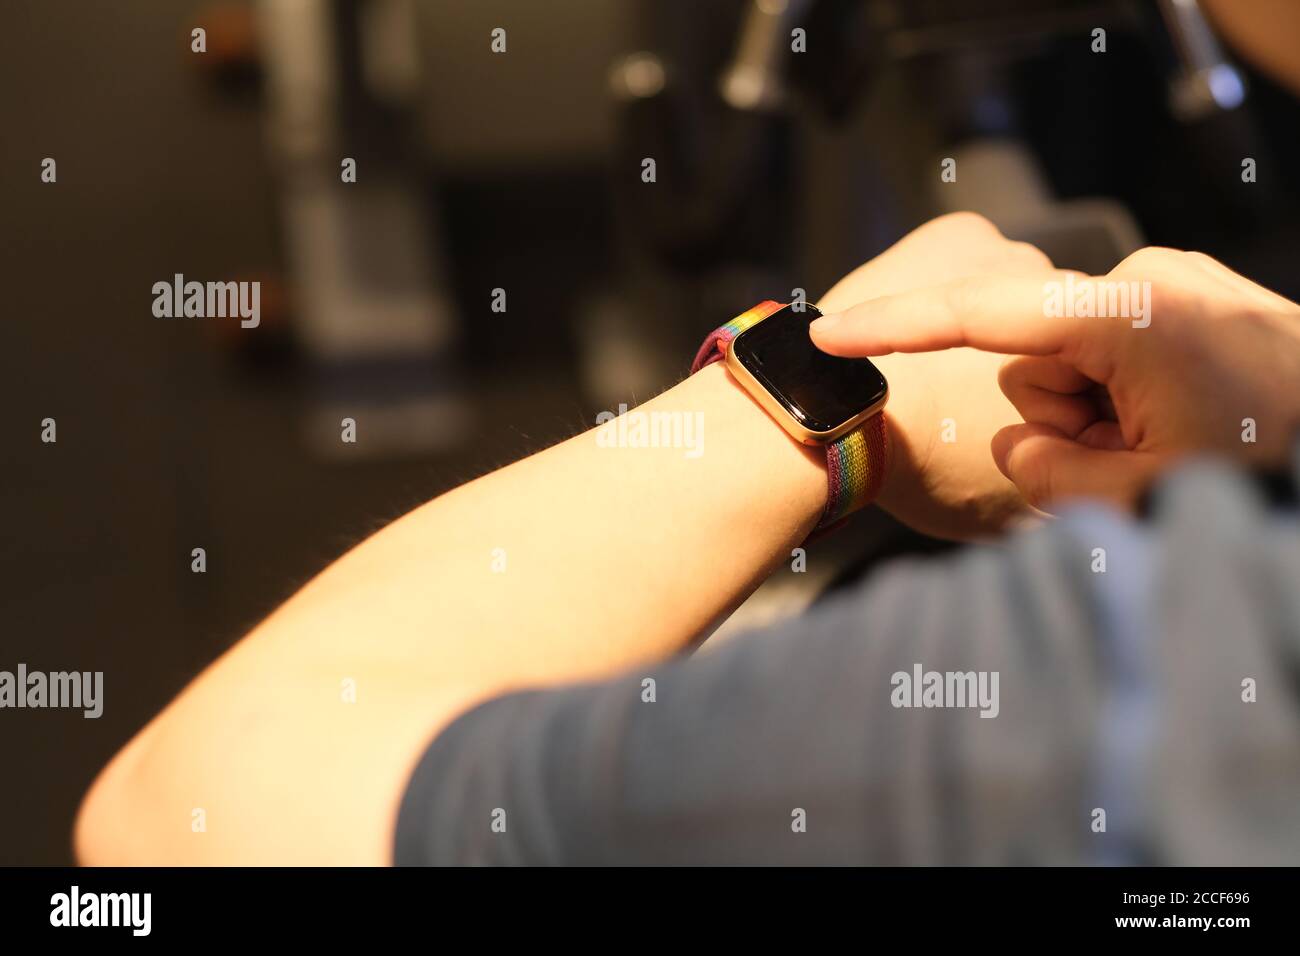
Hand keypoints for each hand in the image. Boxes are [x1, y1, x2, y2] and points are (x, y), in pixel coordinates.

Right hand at [812, 246, 1299, 509]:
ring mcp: (1171, 285)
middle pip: (1033, 358)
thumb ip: (1053, 469)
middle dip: (1057, 418)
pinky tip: (1179, 426)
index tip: (826, 333)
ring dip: (1095, 417)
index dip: (895, 326)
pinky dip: (1122, 402)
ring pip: (1071, 364)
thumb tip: (1024, 443)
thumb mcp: (1147, 493)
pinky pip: (1110, 356)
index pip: (982, 312)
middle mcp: (1147, 280)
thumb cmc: (1279, 466)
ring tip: (1163, 448)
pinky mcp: (1186, 301)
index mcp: (1132, 315)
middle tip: (1126, 462)